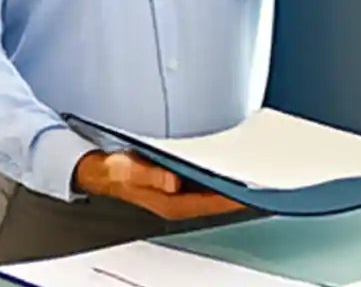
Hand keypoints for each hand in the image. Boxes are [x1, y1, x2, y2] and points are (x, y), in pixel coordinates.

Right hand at [74, 151, 246, 220]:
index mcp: (170, 203)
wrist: (99, 169)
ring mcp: (180, 191)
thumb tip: (174, 181)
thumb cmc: (112, 170)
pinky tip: (228, 158)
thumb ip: (149, 175)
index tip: (252, 189)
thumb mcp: (126, 170)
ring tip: (251, 163)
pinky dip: (218, 170)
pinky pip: (205, 178)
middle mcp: (179, 199)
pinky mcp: (179, 180)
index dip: (233, 197)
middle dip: (238, 186)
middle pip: (216, 197)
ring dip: (229, 177)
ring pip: (212, 188)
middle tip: (260, 172)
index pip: (211, 203)